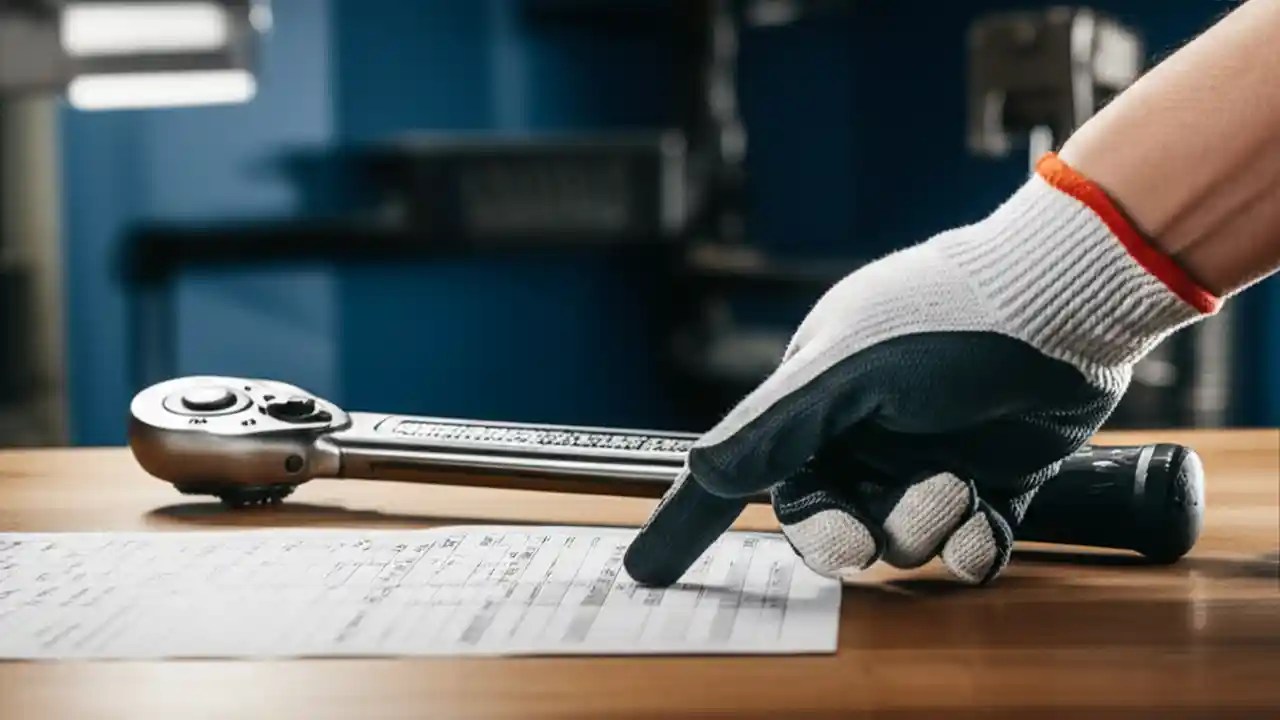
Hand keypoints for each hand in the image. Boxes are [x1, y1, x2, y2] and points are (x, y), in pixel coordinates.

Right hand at [624, 154, 1217, 586]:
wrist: (1067, 301)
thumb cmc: (946, 321)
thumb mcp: (844, 370)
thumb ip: (773, 428)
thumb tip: (700, 469)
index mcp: (816, 397)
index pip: (741, 467)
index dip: (694, 517)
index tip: (650, 568)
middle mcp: (866, 433)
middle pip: (822, 519)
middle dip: (837, 536)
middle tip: (855, 540)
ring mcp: (930, 459)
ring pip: (900, 539)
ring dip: (920, 526)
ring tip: (953, 486)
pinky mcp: (995, 482)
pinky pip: (966, 546)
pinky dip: (970, 548)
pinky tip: (981, 527)